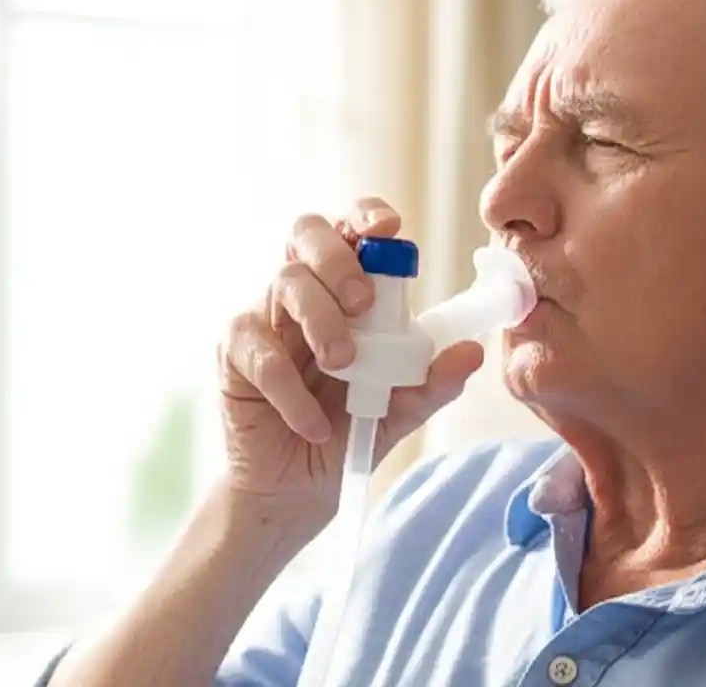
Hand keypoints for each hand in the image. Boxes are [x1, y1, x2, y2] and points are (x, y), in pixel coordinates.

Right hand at [216, 198, 484, 519]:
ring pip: (283, 283)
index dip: (363, 215)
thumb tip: (471, 352)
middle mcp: (301, 292)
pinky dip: (293, 391)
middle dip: (339, 258)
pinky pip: (260, 354)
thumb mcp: (400, 408)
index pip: (348, 229)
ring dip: (321, 320)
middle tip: (364, 301)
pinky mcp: (234, 356)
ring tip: (344, 364)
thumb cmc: (348, 429)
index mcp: (343, 288)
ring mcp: (263, 319)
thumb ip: (432, 380)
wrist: (299, 490)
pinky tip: (316, 425)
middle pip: (306, 233)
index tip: (389, 228)